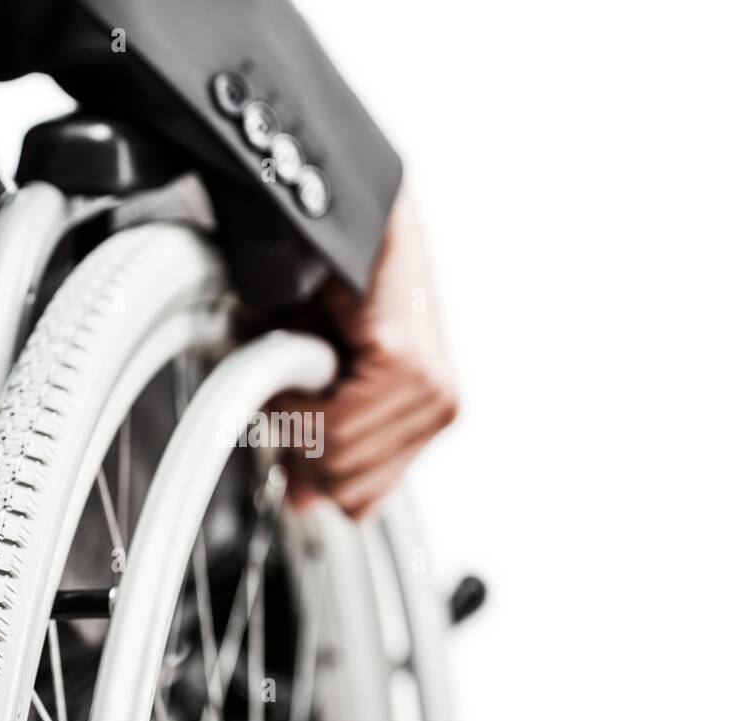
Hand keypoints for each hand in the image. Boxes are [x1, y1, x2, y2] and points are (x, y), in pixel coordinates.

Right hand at [273, 186, 458, 519]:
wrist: (340, 210)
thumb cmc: (327, 283)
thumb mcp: (320, 380)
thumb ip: (318, 443)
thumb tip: (303, 499)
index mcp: (425, 416)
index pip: (361, 503)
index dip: (308, 473)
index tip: (288, 421)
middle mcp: (440, 407)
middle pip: (345, 489)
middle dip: (299, 445)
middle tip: (289, 384)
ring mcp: (430, 389)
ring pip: (336, 461)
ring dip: (293, 415)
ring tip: (297, 360)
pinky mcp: (408, 366)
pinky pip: (332, 427)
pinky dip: (294, 397)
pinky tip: (300, 353)